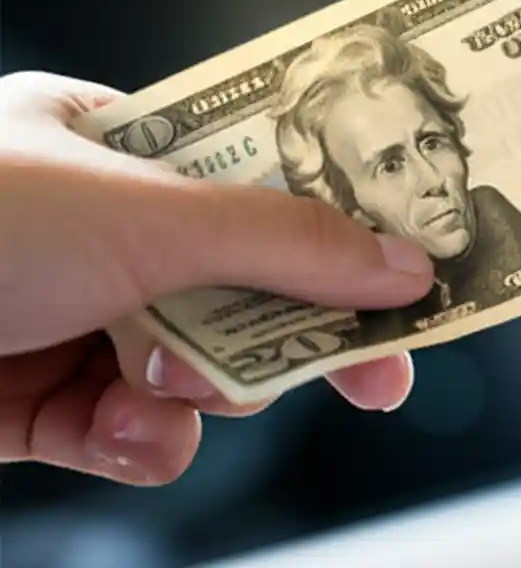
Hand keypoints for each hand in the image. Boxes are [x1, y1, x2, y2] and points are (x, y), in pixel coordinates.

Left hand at [0, 71, 433, 484]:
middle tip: (377, 373)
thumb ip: (285, 242)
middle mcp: (100, 228)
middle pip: (249, 283)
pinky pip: (133, 428)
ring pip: (199, 367)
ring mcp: (72, 315)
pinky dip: (141, 441)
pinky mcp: (40, 400)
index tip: (414, 271)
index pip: (265, 179)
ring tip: (174, 389)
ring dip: (204, 392)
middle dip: (297, 334)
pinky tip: (123, 433)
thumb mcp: (143, 216)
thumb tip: (402, 265)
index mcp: (118, 145)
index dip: (345, 225)